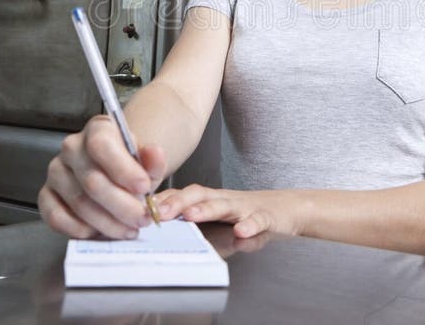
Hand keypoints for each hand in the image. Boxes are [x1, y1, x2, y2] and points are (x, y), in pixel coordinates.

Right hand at [38, 115, 166, 239]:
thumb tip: (154, 153)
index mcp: (98, 129)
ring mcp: (56, 171)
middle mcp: (72, 147)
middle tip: (142, 218)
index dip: (123, 170)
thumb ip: (153, 160)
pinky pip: (56, 217)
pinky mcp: (46, 195)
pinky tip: (99, 231)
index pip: (102, 146)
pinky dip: (80, 229)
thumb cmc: (129, 168)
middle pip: (92, 181)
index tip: (144, 188)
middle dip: (122, 205)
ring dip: (107, 222)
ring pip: (79, 203)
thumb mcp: (147, 162)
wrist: (113, 175)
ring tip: (128, 228)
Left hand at [155, 185, 303, 239]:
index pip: (180, 195)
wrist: (286, 208)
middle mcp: (224, 199)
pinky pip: (258, 220)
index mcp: (209, 200)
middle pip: (197, 194)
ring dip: (206, 209)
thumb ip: (193, 221)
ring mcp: (245, 207)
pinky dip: (250, 226)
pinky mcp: (267, 217)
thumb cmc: (245, 214)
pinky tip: (242, 232)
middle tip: (158, 213)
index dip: (161, 200)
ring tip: (191, 215)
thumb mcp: (217, 216)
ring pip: (224, 205)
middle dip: (176, 202)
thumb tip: (158, 230)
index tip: (138, 208)